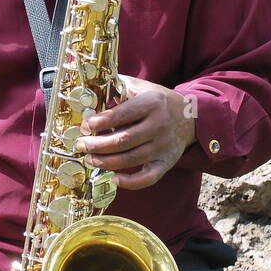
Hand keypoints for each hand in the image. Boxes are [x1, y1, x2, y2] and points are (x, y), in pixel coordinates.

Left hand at [74, 75, 196, 190]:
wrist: (190, 117)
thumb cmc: (157, 101)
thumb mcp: (141, 87)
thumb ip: (118, 87)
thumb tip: (91, 95)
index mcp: (151, 103)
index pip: (121, 115)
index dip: (100, 122)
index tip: (85, 126)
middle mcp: (158, 125)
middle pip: (122, 140)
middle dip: (97, 145)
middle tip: (81, 145)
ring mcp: (163, 146)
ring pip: (129, 160)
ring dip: (105, 162)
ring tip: (89, 158)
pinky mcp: (166, 163)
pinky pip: (148, 178)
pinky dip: (130, 183)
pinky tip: (113, 179)